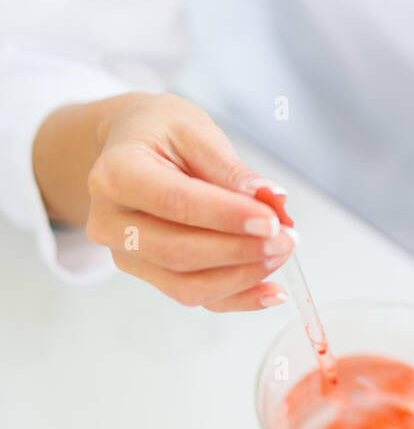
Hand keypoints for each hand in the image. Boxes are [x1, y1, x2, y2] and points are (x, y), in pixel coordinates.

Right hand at [81, 92, 295, 310]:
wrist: (132, 145)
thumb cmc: (161, 131)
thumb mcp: (195, 130)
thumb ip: (230, 169)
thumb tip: (271, 200)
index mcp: (116, 174)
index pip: (176, 203)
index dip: (227, 216)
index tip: (272, 220)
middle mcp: (110, 221)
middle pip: (178, 252)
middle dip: (240, 251)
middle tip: (287, 239)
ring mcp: (125, 253)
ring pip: (185, 285)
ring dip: (242, 276)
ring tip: (282, 252)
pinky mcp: (147, 272)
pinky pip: (193, 296)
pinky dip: (236, 298)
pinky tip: (272, 291)